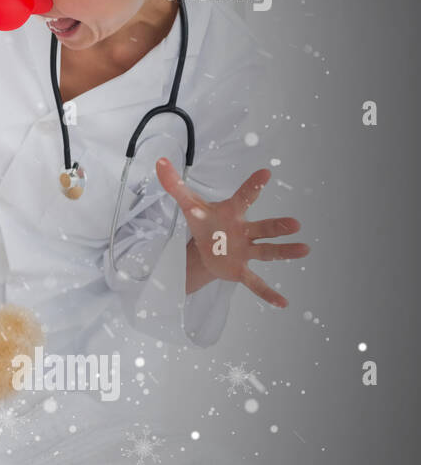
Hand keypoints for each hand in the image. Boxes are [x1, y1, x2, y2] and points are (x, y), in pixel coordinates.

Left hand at [156, 158, 309, 307]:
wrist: (205, 250)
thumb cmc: (204, 223)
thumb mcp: (188, 204)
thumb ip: (174, 184)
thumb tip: (159, 161)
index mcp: (232, 212)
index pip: (244, 197)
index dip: (253, 185)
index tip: (265, 173)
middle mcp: (244, 231)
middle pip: (263, 227)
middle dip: (278, 226)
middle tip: (295, 223)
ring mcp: (245, 251)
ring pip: (267, 251)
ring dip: (285, 252)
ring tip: (304, 249)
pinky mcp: (240, 270)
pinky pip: (255, 283)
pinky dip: (267, 292)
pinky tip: (282, 303)